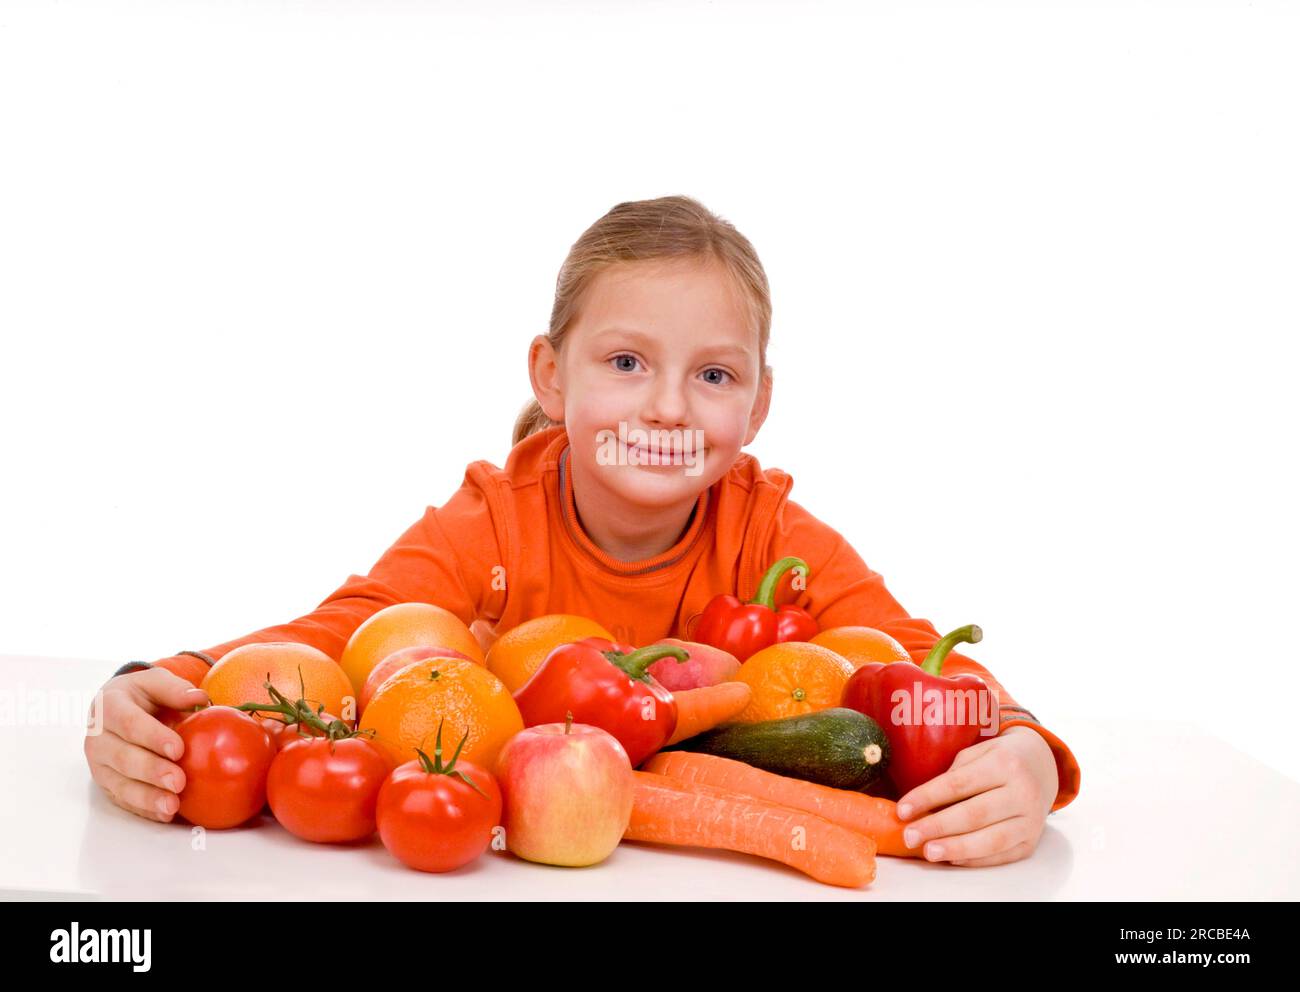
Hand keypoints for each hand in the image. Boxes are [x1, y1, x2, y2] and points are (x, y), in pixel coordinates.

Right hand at [83, 667, 209, 821]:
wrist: (116, 710)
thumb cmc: (142, 695)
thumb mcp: (155, 682)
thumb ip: (174, 688)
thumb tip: (199, 698)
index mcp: (109, 707)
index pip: (129, 723)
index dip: (152, 737)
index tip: (178, 749)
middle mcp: (97, 738)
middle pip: (123, 758)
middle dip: (151, 772)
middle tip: (178, 781)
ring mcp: (99, 765)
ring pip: (119, 785)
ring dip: (146, 797)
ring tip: (172, 806)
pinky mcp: (106, 784)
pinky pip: (123, 800)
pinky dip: (144, 809)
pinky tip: (164, 815)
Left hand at [894, 725, 1058, 866]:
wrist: (1042, 766)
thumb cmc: (999, 758)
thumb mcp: (977, 753)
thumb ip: (953, 776)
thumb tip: (922, 806)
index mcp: (1004, 763)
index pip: (958, 784)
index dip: (927, 798)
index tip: (902, 810)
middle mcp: (1022, 791)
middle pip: (974, 814)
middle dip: (938, 827)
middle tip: (910, 836)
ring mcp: (1031, 819)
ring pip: (991, 839)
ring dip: (956, 847)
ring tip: (928, 852)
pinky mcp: (1033, 840)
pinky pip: (1002, 854)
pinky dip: (976, 859)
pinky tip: (953, 858)